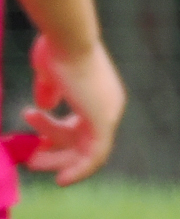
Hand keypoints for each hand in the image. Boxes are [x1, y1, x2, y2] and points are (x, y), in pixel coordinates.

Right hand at [21, 34, 124, 184]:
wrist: (67, 38)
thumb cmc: (57, 48)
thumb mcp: (49, 73)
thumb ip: (49, 91)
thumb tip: (43, 106)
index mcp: (99, 94)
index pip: (82, 124)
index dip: (58, 135)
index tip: (35, 143)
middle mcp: (109, 105)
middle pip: (84, 140)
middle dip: (57, 153)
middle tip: (32, 162)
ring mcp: (109, 114)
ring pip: (82, 148)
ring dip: (57, 159)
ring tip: (31, 160)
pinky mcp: (104, 121)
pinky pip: (94, 155)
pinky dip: (80, 169)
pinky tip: (62, 180)